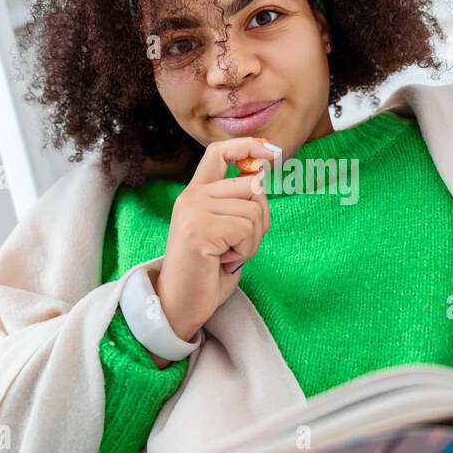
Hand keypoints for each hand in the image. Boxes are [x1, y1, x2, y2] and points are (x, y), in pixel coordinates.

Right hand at [153, 136, 275, 341]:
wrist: (180, 305)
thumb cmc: (208, 272)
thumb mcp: (228, 231)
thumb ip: (241, 204)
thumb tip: (262, 175)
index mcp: (196, 193)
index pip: (218, 151)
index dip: (248, 146)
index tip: (271, 151)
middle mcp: (192, 196)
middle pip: (252, 185)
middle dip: (260, 220)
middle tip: (238, 246)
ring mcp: (193, 211)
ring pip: (254, 210)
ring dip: (252, 240)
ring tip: (228, 256)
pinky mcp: (198, 229)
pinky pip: (246, 230)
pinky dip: (245, 250)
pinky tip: (224, 261)